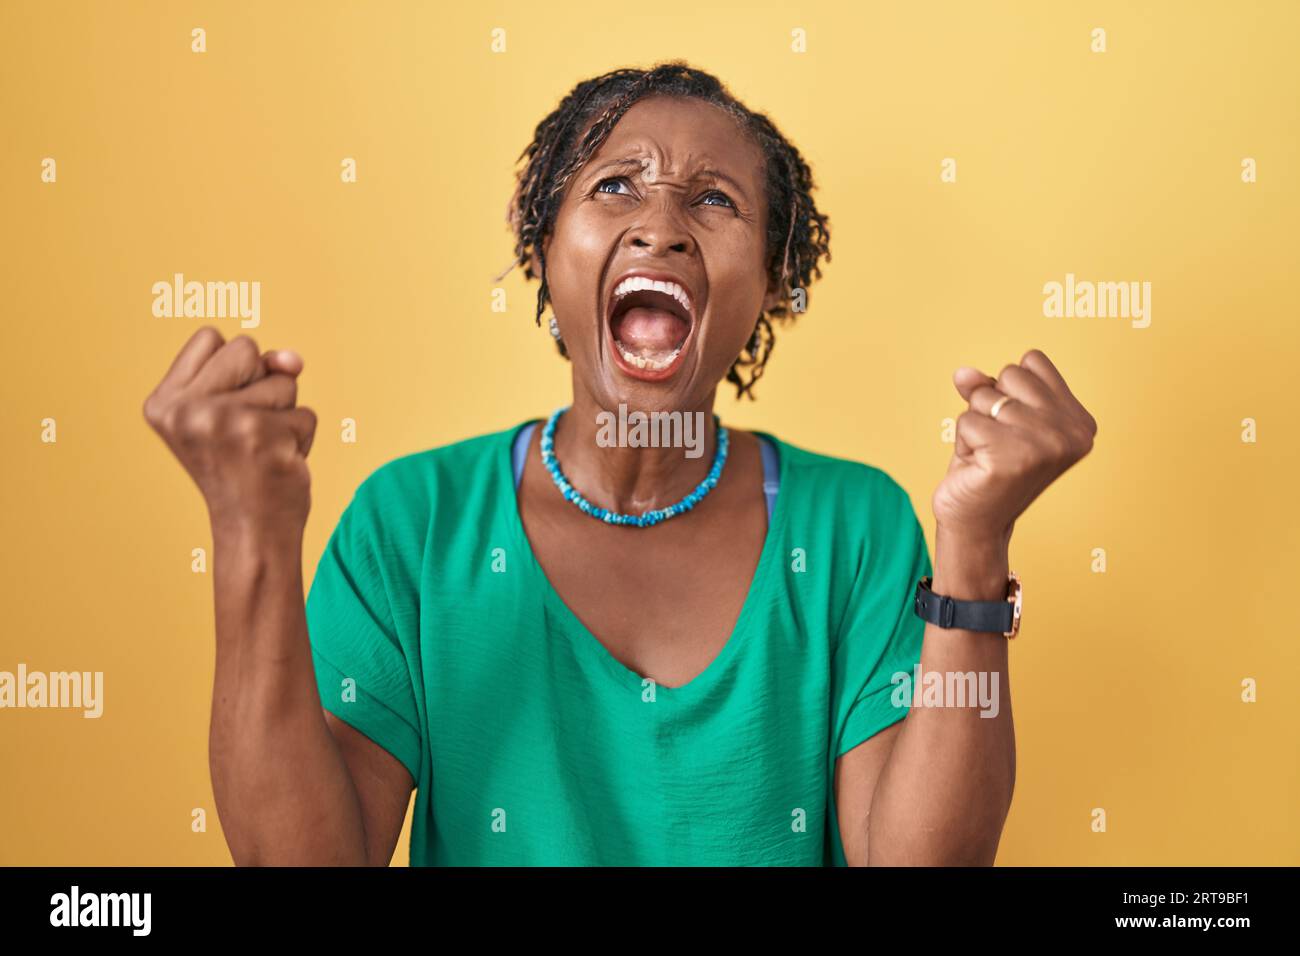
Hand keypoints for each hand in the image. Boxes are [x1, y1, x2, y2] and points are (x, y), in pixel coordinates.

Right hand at [143, 327, 317, 535]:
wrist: (252, 531)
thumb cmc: (242, 468)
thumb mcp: (232, 410)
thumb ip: (258, 370)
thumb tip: (292, 360)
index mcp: (163, 402)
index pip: (211, 337)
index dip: (232, 369)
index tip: (223, 409)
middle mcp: (186, 410)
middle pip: (246, 348)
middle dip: (260, 384)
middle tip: (245, 431)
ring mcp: (224, 422)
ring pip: (283, 381)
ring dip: (284, 414)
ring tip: (262, 449)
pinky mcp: (263, 437)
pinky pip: (305, 415)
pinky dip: (302, 438)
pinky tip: (278, 464)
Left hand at [934, 349, 1096, 545]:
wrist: (977, 522)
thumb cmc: (987, 465)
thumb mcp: (993, 416)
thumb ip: (986, 387)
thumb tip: (963, 373)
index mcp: (1080, 420)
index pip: (1032, 361)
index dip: (1010, 389)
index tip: (1015, 427)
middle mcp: (1072, 432)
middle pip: (1010, 374)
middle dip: (990, 404)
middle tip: (997, 443)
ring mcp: (1045, 446)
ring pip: (985, 396)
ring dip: (975, 424)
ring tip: (987, 455)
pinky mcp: (1012, 459)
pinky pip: (966, 420)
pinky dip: (962, 441)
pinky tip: (977, 466)